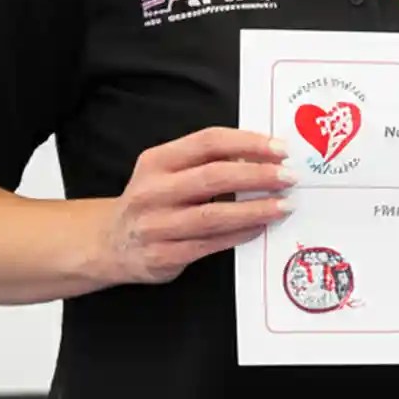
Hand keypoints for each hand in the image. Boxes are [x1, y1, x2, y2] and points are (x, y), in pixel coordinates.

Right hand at [102, 127, 294, 284]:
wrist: (109, 243)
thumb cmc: (152, 202)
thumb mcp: (165, 171)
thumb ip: (204, 161)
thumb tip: (261, 155)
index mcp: (156, 161)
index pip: (207, 142)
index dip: (247, 143)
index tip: (280, 148)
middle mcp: (152, 191)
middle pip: (214, 177)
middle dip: (258, 175)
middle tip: (289, 177)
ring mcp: (156, 225)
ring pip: (214, 215)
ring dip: (255, 209)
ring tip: (284, 205)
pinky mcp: (163, 256)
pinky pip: (210, 244)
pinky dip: (240, 234)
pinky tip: (261, 227)